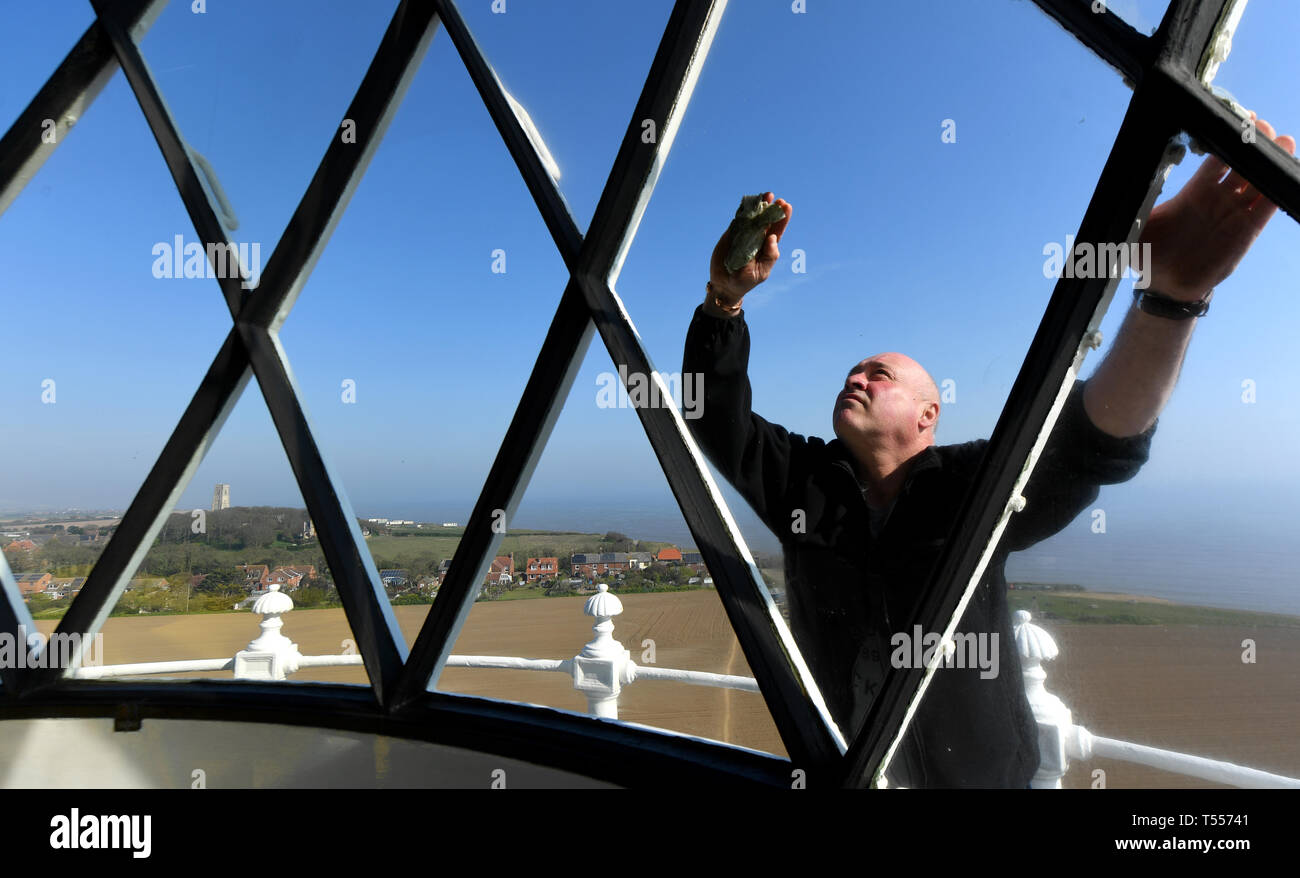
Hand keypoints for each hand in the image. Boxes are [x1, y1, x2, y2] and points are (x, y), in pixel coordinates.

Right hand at [708, 192, 792, 302]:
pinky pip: (738, 219)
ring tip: (767, 195)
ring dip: (760, 205)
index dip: (782, 218)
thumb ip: (770, 257)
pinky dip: (742, 210)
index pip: (777, 230)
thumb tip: (773, 238)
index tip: (786, 207)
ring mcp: (744, 234)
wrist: (724, 284)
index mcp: (767, 246)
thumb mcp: (761, 272)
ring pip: (753, 216)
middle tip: (778, 200)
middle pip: (767, 219)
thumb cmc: (745, 281)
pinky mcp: (731, 233)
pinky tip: (748, 200)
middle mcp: (757, 237)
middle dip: (773, 208)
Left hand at [1139, 114, 1294, 300]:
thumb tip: (1106, 204)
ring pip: (1259, 182)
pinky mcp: (1247, 232)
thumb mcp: (1131, 234)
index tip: (1236, 123)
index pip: (1215, 161)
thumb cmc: (1148, 258)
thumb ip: (1127, 216)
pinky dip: (1279, 192)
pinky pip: (1267, 208)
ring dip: (1272, 163)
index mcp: (1192, 194)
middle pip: (1242, 164)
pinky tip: (1288, 176)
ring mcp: (1234, 214)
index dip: (1226, 141)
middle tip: (1265, 128)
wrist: (1166, 287)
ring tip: (1285, 143)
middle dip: (1255, 144)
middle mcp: (1217, 199)